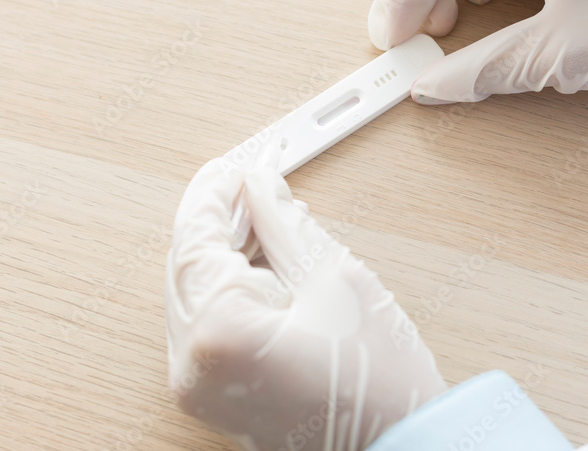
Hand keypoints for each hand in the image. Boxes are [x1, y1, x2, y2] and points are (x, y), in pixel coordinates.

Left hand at [165, 160, 446, 449]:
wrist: (399, 446)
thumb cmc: (377, 383)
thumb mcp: (334, 280)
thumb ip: (285, 224)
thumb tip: (260, 186)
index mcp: (217, 333)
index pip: (194, 239)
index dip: (213, 193)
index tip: (234, 165)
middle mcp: (192, 366)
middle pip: (187, 264)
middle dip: (220, 221)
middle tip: (255, 186)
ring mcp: (199, 385)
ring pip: (195, 290)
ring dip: (227, 252)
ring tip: (273, 223)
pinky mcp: (215, 392)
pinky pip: (206, 319)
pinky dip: (231, 286)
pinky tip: (267, 265)